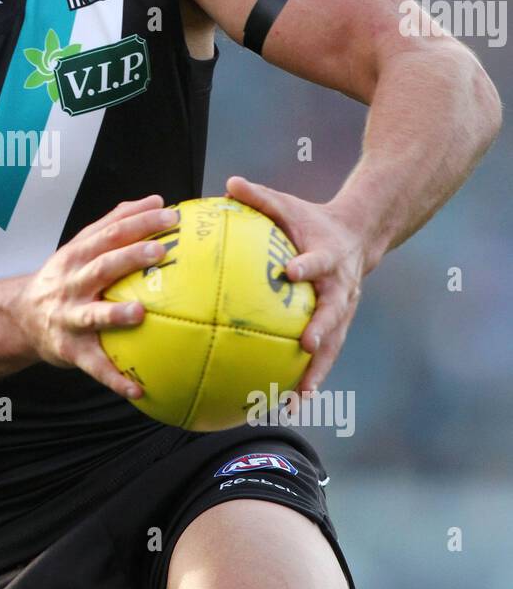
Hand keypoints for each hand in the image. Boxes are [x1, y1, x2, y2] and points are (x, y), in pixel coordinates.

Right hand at [13, 195, 176, 398]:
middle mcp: (71, 283)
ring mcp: (69, 316)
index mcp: (77, 255)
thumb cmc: (64, 279)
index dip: (139, 222)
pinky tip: (138, 388)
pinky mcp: (69, 349)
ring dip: (116, 314)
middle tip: (160, 251)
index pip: (110, 233)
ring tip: (140, 312)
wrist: (20, 317)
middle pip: (101, 266)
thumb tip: (155, 201)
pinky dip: (114, 378)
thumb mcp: (80, 247)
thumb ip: (114, 223)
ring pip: (93, 315)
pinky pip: (94, 366)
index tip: (170, 214)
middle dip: (129, 257)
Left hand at [224, 175, 371, 394]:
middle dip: (322, 329)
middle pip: (334, 312)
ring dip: (317, 372)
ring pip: (333, 346)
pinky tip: (287, 405)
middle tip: (306, 347)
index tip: (290, 271)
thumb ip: (261, 197)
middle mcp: (340, 289)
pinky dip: (308, 381)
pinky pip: (323, 358)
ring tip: (297, 399)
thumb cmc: (311, 222)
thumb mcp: (289, 205)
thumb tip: (229, 183)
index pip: (317, 260)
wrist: (359, 237)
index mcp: (328, 257)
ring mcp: (343, 312)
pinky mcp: (338, 329)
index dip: (306, 266)